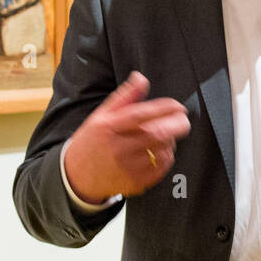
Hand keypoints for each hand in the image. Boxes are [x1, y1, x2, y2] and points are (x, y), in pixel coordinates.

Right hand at [64, 71, 190, 200]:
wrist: (77, 176)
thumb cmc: (92, 141)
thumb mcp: (101, 115)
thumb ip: (124, 97)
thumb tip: (141, 78)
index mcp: (109, 127)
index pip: (141, 114)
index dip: (164, 108)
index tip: (178, 106)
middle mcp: (118, 148)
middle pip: (156, 134)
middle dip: (177, 124)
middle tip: (183, 118)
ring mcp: (127, 167)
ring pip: (162, 151)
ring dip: (171, 140)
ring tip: (167, 134)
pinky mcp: (135, 182)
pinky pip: (161, 168)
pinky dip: (167, 156)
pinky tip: (161, 150)